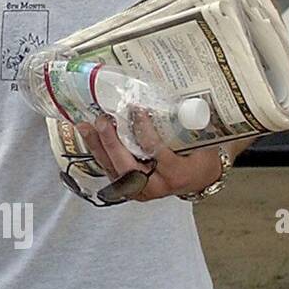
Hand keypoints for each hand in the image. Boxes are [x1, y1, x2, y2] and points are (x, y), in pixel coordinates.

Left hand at [76, 114, 224, 200]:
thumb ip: (189, 126)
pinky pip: (110, 169)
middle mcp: (155, 186)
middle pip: (127, 165)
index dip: (144, 130)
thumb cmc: (201, 159)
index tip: (136, 110)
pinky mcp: (128, 187)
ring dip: (97, 146)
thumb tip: (178, 98)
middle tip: (102, 121)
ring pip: (113, 169)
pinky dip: (98, 151)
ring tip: (85, 126)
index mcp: (177, 174)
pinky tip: (89, 136)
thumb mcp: (203, 144)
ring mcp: (139, 190)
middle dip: (112, 142)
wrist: (198, 180)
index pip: (155, 151)